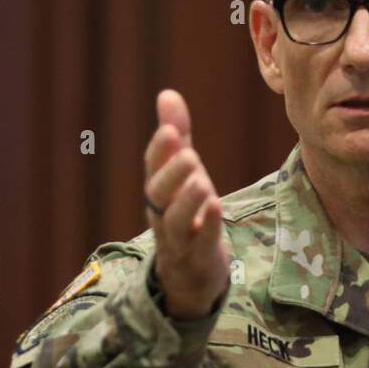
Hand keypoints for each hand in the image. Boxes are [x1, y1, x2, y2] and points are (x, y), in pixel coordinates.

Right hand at [143, 89, 230, 319]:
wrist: (190, 274)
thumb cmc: (187, 215)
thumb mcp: (183, 176)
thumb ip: (177, 137)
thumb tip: (167, 93)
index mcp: (158, 192)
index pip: (152, 169)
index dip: (160, 150)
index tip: (170, 129)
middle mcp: (163, 214)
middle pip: (158, 194)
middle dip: (171, 173)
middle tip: (189, 153)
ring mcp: (180, 239)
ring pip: (175, 220)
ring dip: (187, 199)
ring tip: (202, 179)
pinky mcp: (199, 257)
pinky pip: (201, 242)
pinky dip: (208, 225)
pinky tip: (216, 207)